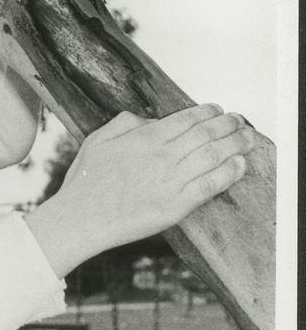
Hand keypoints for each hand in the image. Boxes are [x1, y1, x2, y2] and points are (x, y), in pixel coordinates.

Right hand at [24, 104, 255, 276]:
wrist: (80, 219)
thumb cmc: (85, 182)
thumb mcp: (97, 140)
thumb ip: (124, 123)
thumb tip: (149, 119)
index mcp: (144, 138)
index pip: (187, 118)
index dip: (208, 112)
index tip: (219, 111)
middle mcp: (162, 156)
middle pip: (207, 134)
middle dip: (229, 125)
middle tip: (241, 122)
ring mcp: (171, 181)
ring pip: (214, 156)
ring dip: (236, 145)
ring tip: (249, 139)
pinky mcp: (176, 206)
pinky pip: (211, 185)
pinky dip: (229, 173)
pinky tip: (240, 165)